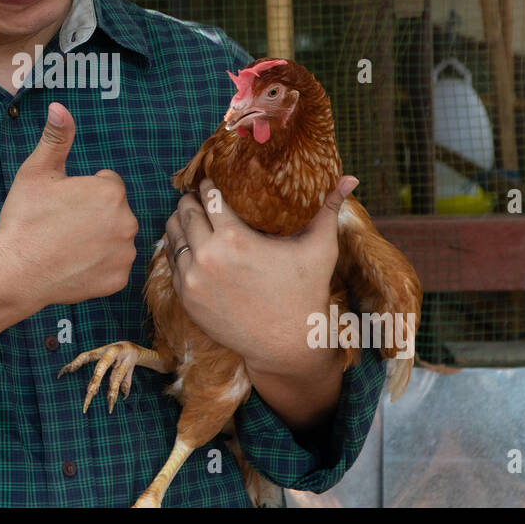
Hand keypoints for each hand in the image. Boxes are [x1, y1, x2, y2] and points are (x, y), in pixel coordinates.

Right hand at [0, 102, 138, 314]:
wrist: (15, 271)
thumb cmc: (25, 218)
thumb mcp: (37, 172)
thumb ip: (56, 138)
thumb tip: (59, 107)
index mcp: (111, 192)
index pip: (108, 184)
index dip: (83, 192)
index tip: (62, 204)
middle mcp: (127, 222)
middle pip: (115, 211)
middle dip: (95, 215)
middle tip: (63, 225)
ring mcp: (125, 253)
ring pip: (116, 238)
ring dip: (100, 240)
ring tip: (67, 246)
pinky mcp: (119, 279)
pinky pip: (114, 266)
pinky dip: (99, 266)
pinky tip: (74, 265)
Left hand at [163, 175, 358, 375]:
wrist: (286, 345)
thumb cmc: (305, 292)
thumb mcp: (320, 248)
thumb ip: (329, 208)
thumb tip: (351, 178)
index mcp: (235, 238)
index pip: (208, 194)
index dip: (210, 184)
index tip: (216, 182)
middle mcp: (208, 256)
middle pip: (185, 210)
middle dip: (192, 200)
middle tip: (202, 197)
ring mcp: (193, 279)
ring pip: (173, 234)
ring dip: (182, 223)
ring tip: (195, 218)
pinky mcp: (186, 298)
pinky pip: (173, 262)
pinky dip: (180, 250)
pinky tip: (193, 245)